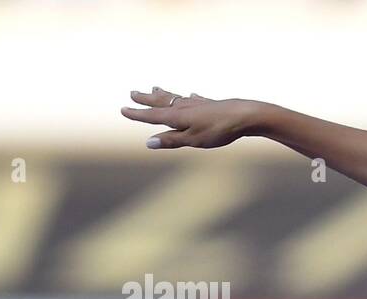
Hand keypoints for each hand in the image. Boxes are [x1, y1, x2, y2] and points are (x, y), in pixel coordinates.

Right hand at [120, 87, 259, 149]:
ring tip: (154, 88)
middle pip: (161, 102)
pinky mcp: (210, 104)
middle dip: (146, 99)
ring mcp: (197, 104)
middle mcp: (183, 107)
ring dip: (163, 94)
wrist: (244, 116)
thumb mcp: (193, 140)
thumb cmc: (218, 130)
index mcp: (176, 116)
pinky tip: (191, 96)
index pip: (152, 116)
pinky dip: (189, 98)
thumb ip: (171, 140)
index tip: (123, 110)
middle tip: (133, 93)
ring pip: (175, 97)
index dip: (137, 114)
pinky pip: (195, 99)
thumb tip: (148, 142)